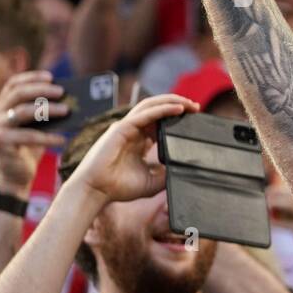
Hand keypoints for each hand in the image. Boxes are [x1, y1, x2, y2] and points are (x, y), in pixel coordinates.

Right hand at [0, 71, 66, 193]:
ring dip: (47, 109)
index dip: (31, 77)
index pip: (13, 84)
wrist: (16, 176)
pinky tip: (63, 139)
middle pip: (17, 93)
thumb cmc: (29, 149)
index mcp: (3, 106)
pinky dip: (47, 137)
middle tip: (63, 92)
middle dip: (41, 90)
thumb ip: (45, 113)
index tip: (51, 77)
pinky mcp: (0, 142)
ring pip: (22, 111)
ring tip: (67, 111)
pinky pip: (27, 136)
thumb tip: (71, 99)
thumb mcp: (37, 127)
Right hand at [69, 94, 198, 204]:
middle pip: (157, 109)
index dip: (176, 117)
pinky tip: (178, 108)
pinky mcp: (121, 129)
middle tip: (196, 107)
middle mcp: (133, 130)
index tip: (194, 118)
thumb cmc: (119, 188)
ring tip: (190, 104)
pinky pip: (145, 114)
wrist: (96, 191)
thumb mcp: (152, 181)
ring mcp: (126, 127)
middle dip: (177, 104)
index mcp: (139, 140)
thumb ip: (166, 172)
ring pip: (151, 106)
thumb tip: (184, 167)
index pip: (160, 121)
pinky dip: (163, 109)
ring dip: (172, 101)